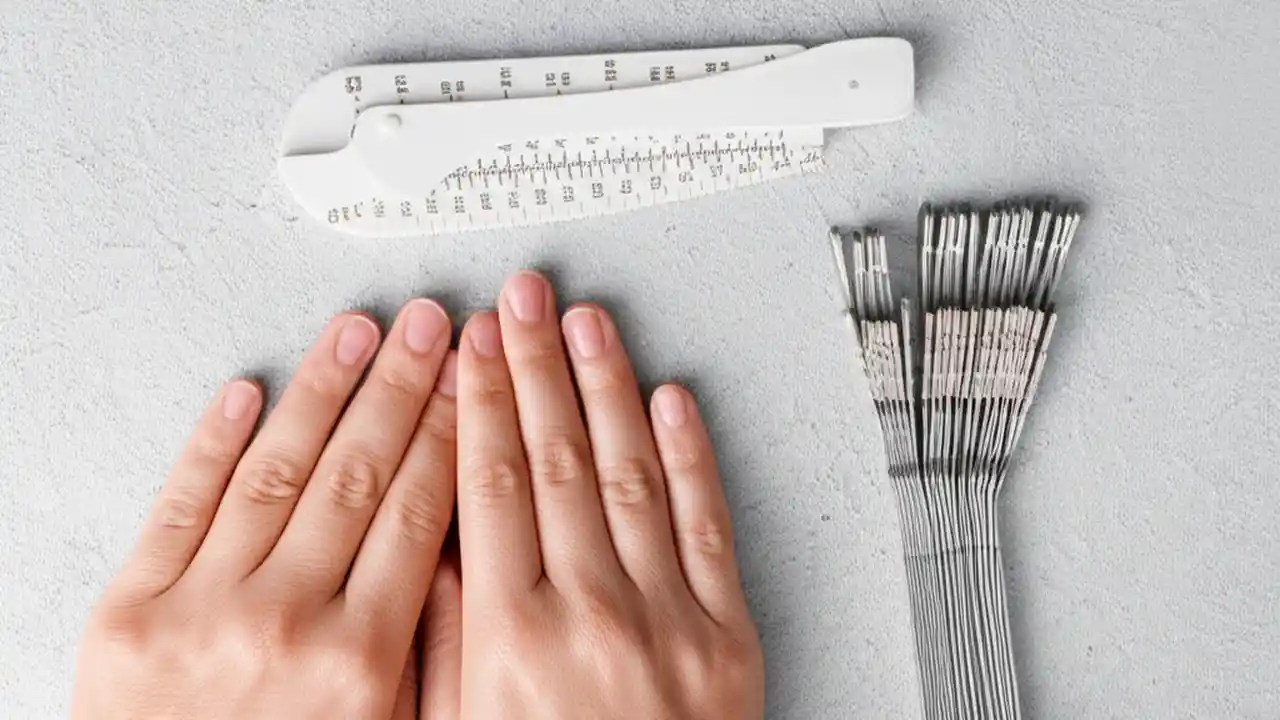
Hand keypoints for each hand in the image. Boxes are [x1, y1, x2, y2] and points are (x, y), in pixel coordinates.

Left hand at [71, 301, 462, 718]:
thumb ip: (430, 653)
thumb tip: (457, 558)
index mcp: (358, 659)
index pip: (419, 511)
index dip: (452, 432)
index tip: (473, 381)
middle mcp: (284, 621)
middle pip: (358, 473)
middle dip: (403, 387)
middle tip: (431, 328)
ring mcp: (200, 608)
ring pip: (277, 470)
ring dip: (324, 390)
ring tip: (358, 333)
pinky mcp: (129, 610)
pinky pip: (180, 503)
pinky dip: (213, 441)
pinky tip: (248, 392)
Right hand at [455, 272, 763, 718]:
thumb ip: (440, 635)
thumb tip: (434, 538)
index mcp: (513, 639)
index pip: (487, 484)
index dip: (479, 401)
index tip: (471, 347)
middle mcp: (592, 615)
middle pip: (552, 459)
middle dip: (535, 366)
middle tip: (523, 303)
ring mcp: (667, 620)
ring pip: (629, 475)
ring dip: (606, 389)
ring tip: (589, 326)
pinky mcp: (727, 637)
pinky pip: (708, 527)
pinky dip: (692, 457)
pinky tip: (672, 401)